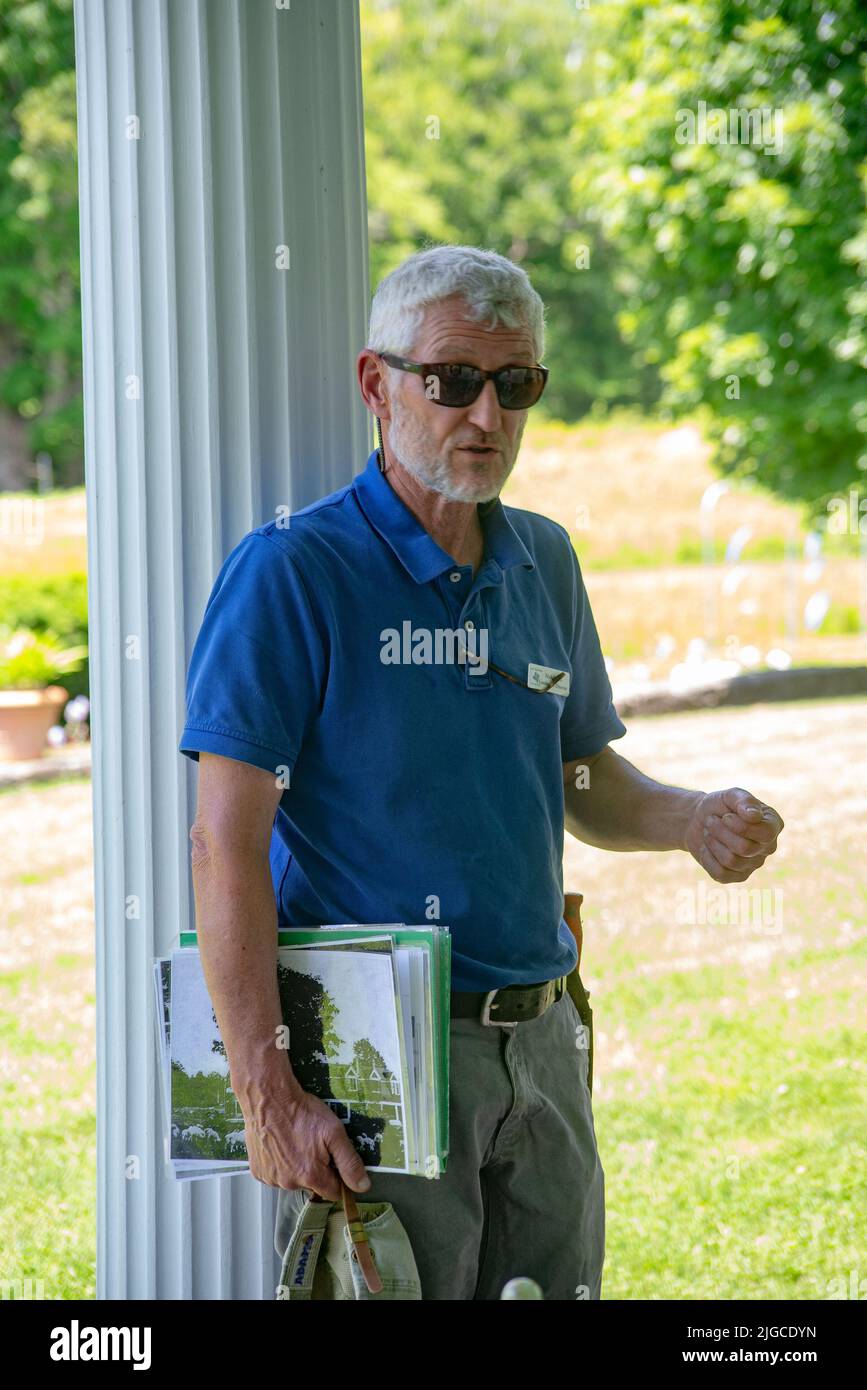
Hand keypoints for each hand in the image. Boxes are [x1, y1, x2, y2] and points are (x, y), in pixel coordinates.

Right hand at [243, 1085, 371, 1201]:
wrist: (269, 1098)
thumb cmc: (302, 1112)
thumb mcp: (334, 1133)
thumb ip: (349, 1162)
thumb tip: (362, 1186)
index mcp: (310, 1175)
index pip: (333, 1192)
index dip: (338, 1177)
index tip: (334, 1161)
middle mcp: (289, 1183)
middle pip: (312, 1186)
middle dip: (316, 1170)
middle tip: (313, 1144)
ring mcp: (271, 1178)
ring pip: (293, 1180)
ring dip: (297, 1167)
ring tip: (295, 1141)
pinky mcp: (258, 1171)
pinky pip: (275, 1174)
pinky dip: (280, 1164)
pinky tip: (281, 1145)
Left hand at [684, 787, 782, 882]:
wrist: (698, 820)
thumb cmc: (719, 806)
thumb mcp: (730, 795)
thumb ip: (744, 800)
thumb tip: (754, 816)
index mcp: (773, 825)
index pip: (765, 833)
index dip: (741, 826)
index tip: (725, 816)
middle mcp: (768, 847)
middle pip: (745, 848)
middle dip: (721, 832)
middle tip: (711, 821)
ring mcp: (754, 864)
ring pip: (731, 861)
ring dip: (713, 842)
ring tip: (709, 831)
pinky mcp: (738, 876)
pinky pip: (721, 874)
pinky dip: (707, 858)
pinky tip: (706, 847)